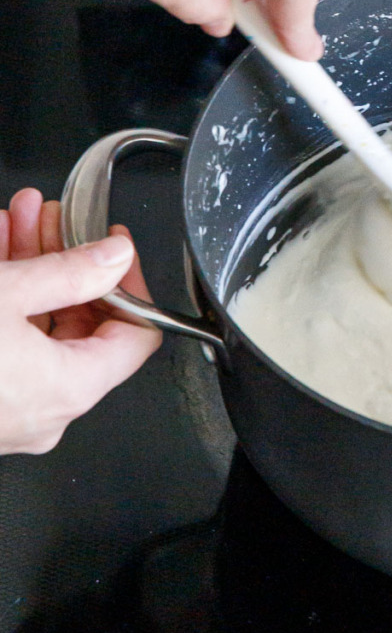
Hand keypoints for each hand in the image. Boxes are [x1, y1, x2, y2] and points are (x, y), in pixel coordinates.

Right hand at [0, 189, 161, 455]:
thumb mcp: (4, 291)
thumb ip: (69, 270)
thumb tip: (114, 256)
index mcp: (70, 389)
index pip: (137, 339)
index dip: (130, 285)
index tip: (112, 247)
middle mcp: (47, 412)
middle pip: (83, 328)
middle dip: (66, 260)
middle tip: (50, 217)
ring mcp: (10, 415)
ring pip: (38, 333)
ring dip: (31, 270)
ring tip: (15, 219)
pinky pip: (7, 351)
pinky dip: (5, 303)